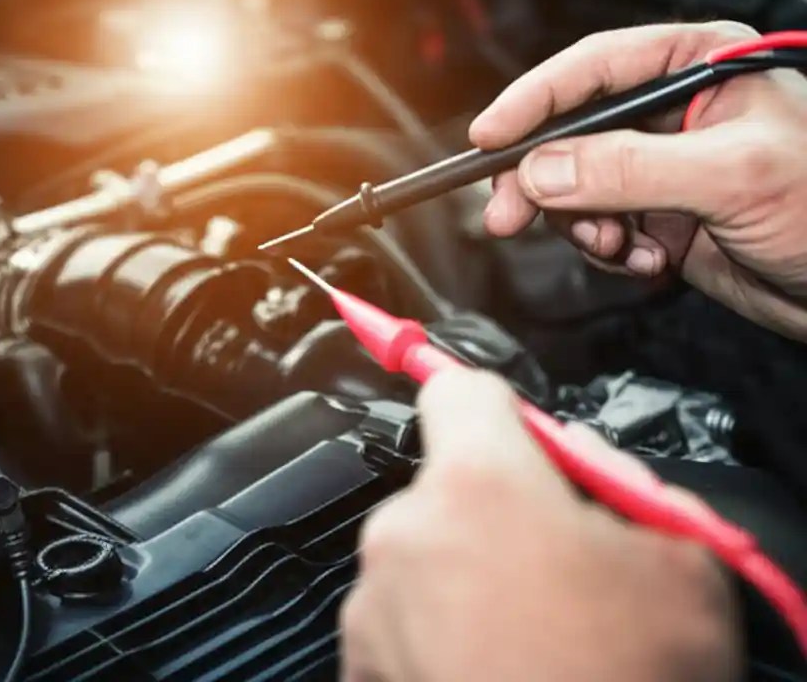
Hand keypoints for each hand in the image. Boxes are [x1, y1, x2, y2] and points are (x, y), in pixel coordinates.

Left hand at [339, 368, 738, 681]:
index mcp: (477, 485)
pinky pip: (404, 622)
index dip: (494, 403)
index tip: (506, 423)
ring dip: (469, 580)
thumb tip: (584, 462)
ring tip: (536, 639)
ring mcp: (373, 605)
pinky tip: (499, 670)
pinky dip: (442, 637)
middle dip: (497, 513)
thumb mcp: (681, 563)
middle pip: (447, 486)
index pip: (458, 390)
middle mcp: (404, 534)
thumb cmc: (625, 680)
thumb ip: (624, 485)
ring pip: (426, 559)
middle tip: (560, 568)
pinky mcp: (360, 664)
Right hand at [472, 21, 806, 339]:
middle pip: (569, 133)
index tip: (488, 138)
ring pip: (575, 187)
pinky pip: (599, 227)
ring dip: (583, 225)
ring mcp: (662, 166)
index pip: (593, 69)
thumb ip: (629, 169)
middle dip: (540, 180)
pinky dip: (611, 252)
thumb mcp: (729, 176)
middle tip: (507, 216)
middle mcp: (673, 111)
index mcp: (699, 66)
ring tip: (618, 246)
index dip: (533, 101)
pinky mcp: (658, 215)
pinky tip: (650, 260)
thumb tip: (544, 170)